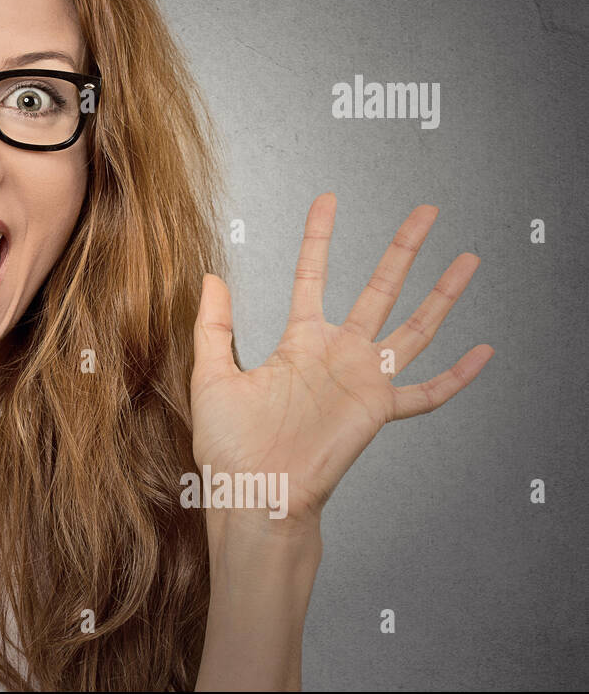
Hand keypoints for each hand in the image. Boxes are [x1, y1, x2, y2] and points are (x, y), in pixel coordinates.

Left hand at [190, 193, 492, 537]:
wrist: (252, 493)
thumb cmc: (229, 446)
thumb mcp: (211, 375)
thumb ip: (213, 326)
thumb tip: (211, 276)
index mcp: (298, 342)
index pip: (312, 276)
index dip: (320, 238)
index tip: (328, 200)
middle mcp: (337, 355)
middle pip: (379, 289)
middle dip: (403, 250)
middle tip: (426, 211)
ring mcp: (361, 381)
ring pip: (413, 328)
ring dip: (442, 295)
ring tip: (468, 259)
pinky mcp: (378, 412)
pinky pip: (427, 394)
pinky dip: (457, 376)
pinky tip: (484, 353)